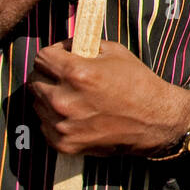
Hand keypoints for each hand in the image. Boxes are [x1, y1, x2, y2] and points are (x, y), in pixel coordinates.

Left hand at [28, 39, 189, 155]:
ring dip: (50, 96)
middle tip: (66, 76)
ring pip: (37, 103)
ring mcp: (63, 125)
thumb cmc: (137, 83)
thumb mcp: (115, 52)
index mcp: (77, 73)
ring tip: (73, 96)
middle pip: (35, 80)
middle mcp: (64, 100)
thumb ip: (84, 46)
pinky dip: (54, 117)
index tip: (61, 56)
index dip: (53, 53)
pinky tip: (75, 113)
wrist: (154, 120)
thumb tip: (65, 47)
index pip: (41, 57)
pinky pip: (44, 124)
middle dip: (48, 74)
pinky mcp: (64, 144)